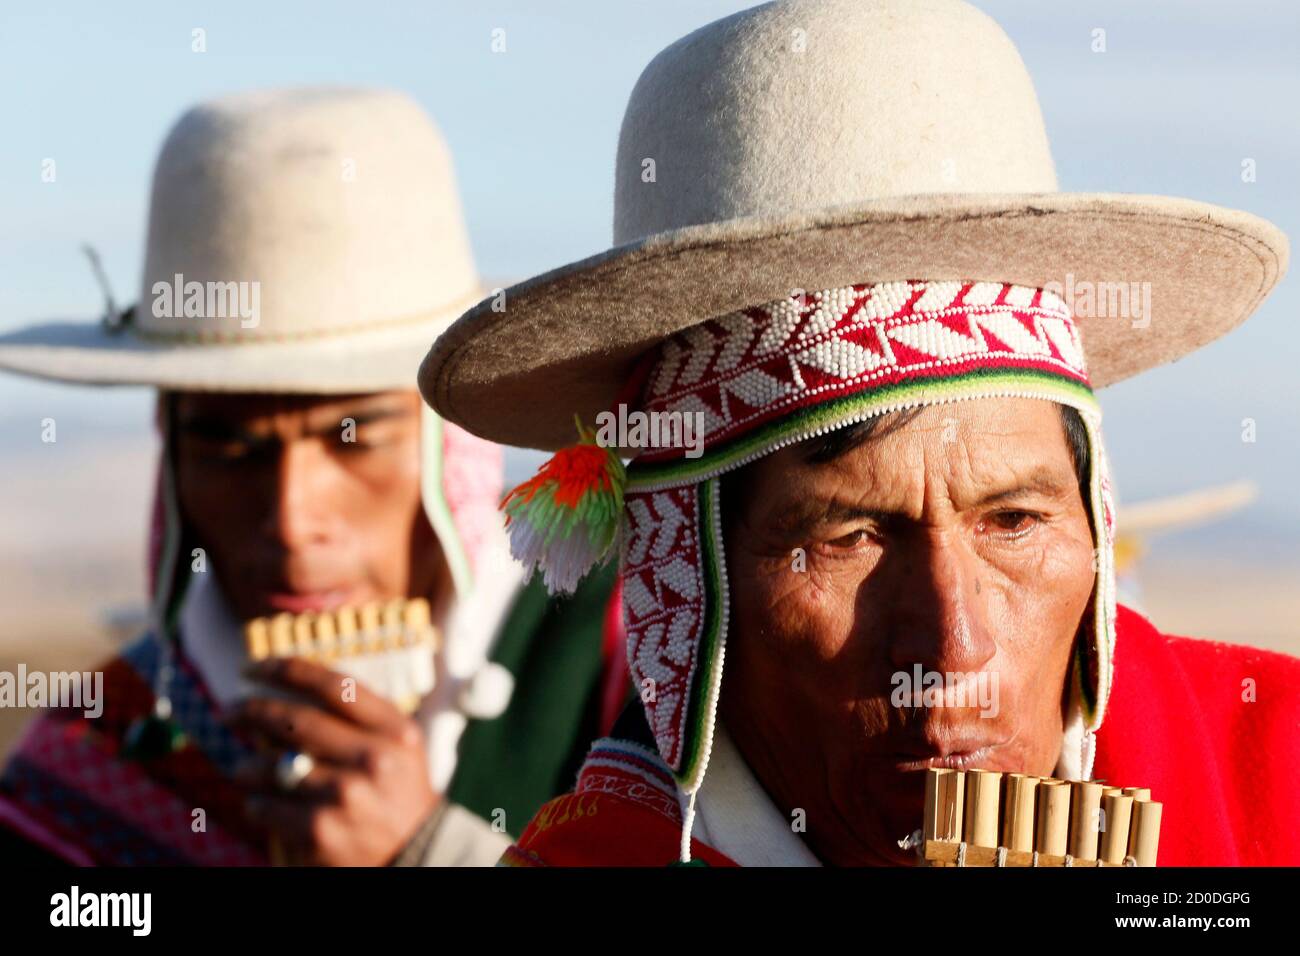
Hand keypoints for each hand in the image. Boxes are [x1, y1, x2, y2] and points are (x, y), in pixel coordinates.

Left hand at [227, 657, 438, 865]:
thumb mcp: (397, 744)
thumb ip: (360, 716)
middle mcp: (372, 758)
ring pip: (269, 766)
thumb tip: (291, 689)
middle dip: (251, 711)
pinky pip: (265, 805)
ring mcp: (345, 795)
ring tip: (245, 770)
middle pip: (294, 721)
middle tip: (229, 711)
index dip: (286, 669)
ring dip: (247, 766)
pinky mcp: (320, 829)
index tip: (253, 668)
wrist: (417, 852)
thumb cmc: (398, 790)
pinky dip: (256, 803)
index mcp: (394, 730)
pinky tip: (262, 804)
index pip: (334, 685)